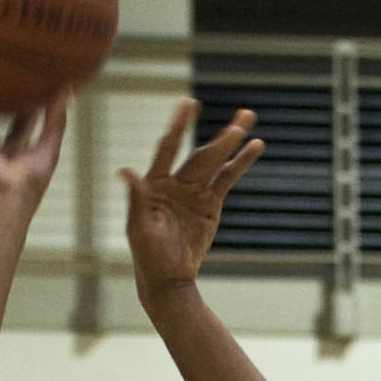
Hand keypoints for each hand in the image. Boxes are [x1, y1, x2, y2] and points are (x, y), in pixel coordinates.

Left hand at [118, 99, 261, 301]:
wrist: (168, 277)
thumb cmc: (148, 254)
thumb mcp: (139, 228)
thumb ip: (136, 198)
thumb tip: (125, 170)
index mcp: (155, 183)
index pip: (168, 148)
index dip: (178, 126)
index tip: (188, 103)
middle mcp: (176, 182)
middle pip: (201, 154)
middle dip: (220, 139)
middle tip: (239, 121)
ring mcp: (195, 191)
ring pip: (216, 162)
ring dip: (232, 142)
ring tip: (247, 118)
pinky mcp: (211, 203)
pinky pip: (228, 179)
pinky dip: (241, 162)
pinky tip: (255, 146)